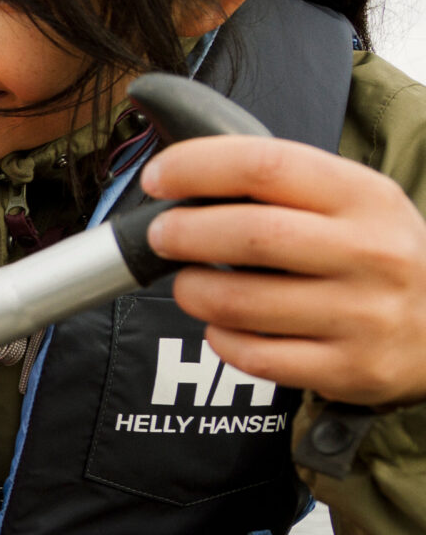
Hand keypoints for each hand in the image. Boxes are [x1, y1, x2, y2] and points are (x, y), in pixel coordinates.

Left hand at [142, 135, 425, 406]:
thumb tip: (183, 175)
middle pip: (249, 235)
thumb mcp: (354, 203)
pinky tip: (224, 324)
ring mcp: (363, 316)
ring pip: (240, 302)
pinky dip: (220, 338)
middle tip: (161, 235)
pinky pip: (253, 356)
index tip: (158, 178)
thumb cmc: (377, 255)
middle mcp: (371, 253)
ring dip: (193, 290)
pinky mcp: (350, 368)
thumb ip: (282, 186)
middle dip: (184, 233)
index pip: (266, 165)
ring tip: (190, 282)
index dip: (196, 168)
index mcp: (365, 197)